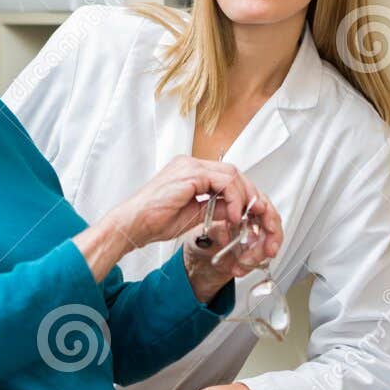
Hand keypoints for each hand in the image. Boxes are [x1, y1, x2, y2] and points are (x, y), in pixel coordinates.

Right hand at [75, 157, 273, 281]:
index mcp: (190, 172)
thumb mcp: (194, 216)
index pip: (226, 176)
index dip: (242, 193)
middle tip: (257, 213)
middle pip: (232, 172)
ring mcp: (189, 166)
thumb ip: (216, 209)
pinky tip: (233, 215)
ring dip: (243, 197)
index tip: (251, 212)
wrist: (133, 225)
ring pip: (231, 174)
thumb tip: (236, 210)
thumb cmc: (154, 221)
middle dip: (248, 193)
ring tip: (243, 217)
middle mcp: (190, 164)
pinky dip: (233, 198)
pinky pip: (223, 181)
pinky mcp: (189, 174)